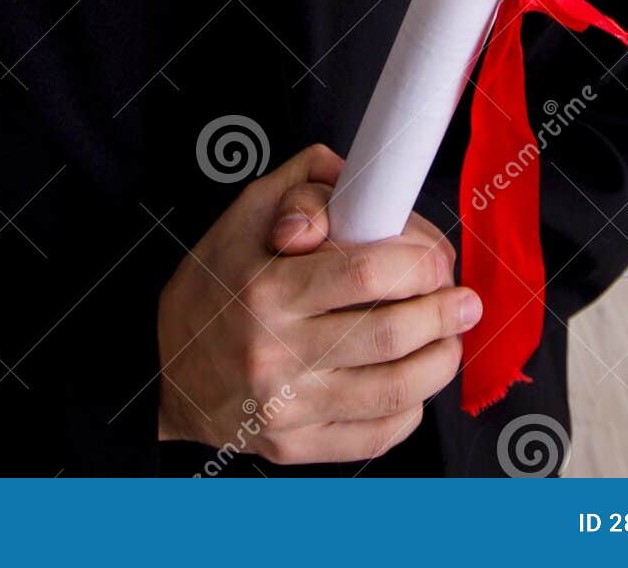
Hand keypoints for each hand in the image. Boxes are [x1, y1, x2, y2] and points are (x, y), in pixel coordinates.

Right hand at [156, 143, 480, 465]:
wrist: (163, 369)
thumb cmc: (212, 286)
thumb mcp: (241, 218)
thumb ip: (302, 186)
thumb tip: (358, 179)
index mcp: (265, 289)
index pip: (364, 274)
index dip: (417, 261)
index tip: (438, 257)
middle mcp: (276, 353)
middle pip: (390, 334)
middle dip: (444, 311)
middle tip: (463, 297)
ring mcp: (288, 409)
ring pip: (396, 390)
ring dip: (442, 359)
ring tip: (453, 335)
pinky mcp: (296, 449)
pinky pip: (378, 433)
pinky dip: (412, 407)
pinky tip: (415, 380)